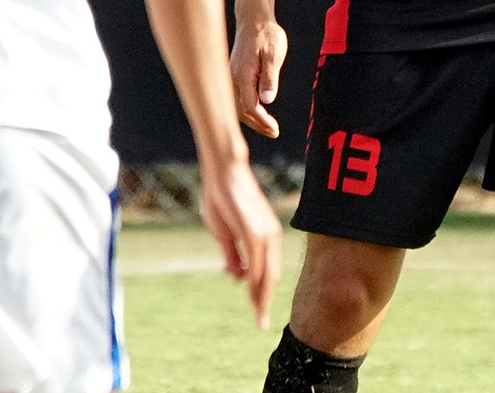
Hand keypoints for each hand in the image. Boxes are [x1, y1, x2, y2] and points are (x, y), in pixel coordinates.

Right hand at [198, 160, 283, 328]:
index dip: (263, 292)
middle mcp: (271, 235)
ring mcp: (265, 233)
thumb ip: (232, 255)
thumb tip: (236, 276)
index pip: (268, 271)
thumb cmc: (223, 199)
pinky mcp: (255, 230)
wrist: (223, 171)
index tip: (259, 311)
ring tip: (259, 315)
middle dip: (264, 300)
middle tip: (261, 322)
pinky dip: (255, 279)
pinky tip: (253, 294)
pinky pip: (257, 261)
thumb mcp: (225, 234)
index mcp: (266, 235)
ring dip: (261, 296)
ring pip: (266, 272)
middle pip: (271, 276)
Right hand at [231, 18, 287, 137]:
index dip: (262, 120)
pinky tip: (258, 114)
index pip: (250, 106)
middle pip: (240, 111)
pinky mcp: (231, 76)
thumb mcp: (273, 53)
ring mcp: (229, 77)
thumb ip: (269, 77)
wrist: (254, 20)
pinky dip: (246, 110)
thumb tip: (268, 100)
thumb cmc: (267, 35)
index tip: (275, 129)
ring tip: (269, 128)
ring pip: (235, 106)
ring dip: (251, 120)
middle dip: (257, 124)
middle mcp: (232, 78)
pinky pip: (234, 99)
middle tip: (274, 132)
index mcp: (242, 74)